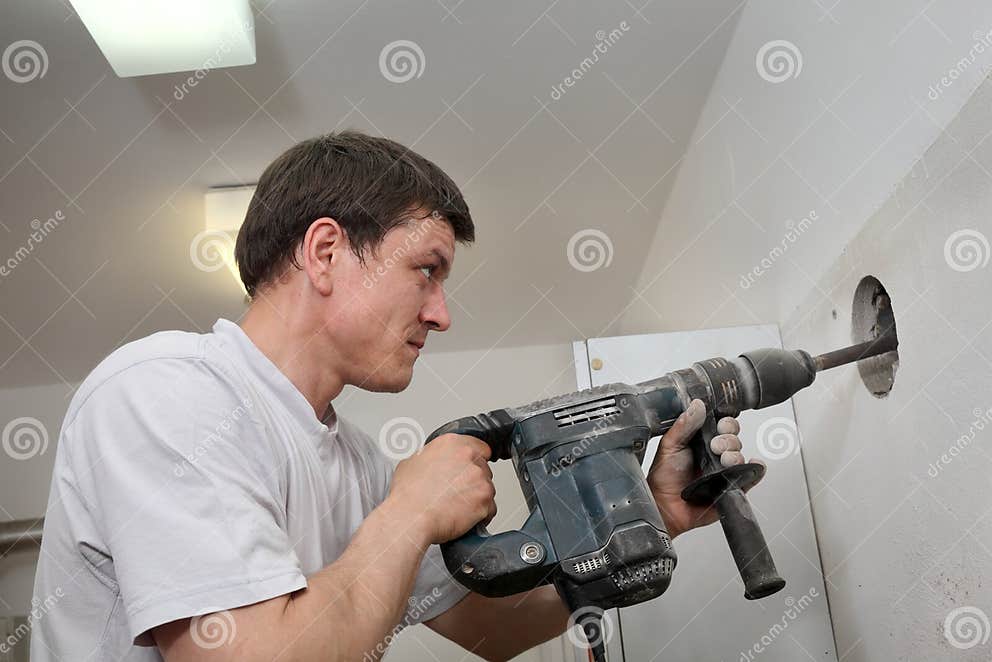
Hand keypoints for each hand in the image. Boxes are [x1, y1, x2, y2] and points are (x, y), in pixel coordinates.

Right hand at [386, 433, 496, 544]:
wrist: (410, 518)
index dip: (473, 460)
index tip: (468, 470)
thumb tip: (434, 460)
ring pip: (487, 488)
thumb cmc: (408, 495)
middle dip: (473, 480)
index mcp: (451, 443)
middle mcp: (468, 456)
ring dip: (477, 497)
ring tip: (456, 506)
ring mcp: (479, 478)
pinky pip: (490, 508)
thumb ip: (431, 456)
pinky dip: (481, 514)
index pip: (478, 446)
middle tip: (457, 492)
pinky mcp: (484, 499)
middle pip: (483, 468)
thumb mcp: (412, 462)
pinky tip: (463, 517)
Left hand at [646, 399, 764, 538]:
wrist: (665, 506)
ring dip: (735, 455)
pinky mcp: (731, 487)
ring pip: (740, 456)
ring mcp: (723, 471)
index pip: (722, 425)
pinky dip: (756, 469)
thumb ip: (684, 425)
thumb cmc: (664, 477)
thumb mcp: (670, 445)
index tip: (720, 425)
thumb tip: (697, 404)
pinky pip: (750, 477)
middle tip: (716, 446)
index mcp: (701, 441)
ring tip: (723, 461)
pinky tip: (752, 465)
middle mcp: (714, 454)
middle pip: (734, 439)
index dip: (725, 423)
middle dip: (729, 439)